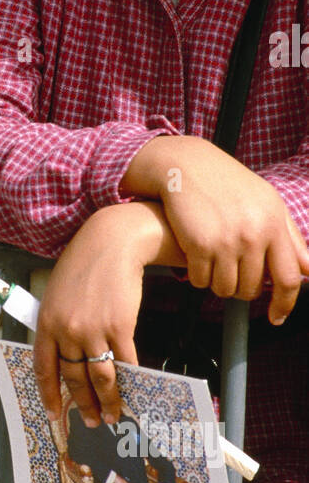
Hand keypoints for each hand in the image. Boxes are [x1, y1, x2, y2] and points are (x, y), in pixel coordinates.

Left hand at [34, 202, 183, 427]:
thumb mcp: (57, 295)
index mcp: (46, 323)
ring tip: (114, 415)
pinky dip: (130, 379)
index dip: (49, 395)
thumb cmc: (82, 267)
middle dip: (84, 405)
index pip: (44, 369)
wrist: (110, 244)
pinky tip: (132, 389)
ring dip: (108, 401)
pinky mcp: (119, 326)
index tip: (54, 414)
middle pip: (74, 378)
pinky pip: (124, 362)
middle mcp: (66, 331)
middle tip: (92, 422)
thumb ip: (58, 327)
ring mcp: (93, 330)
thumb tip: (69, 360)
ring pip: (100, 377)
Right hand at [123, 137, 308, 324]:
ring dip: (218, 283)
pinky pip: (200, 281)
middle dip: (241, 289)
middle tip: (231, 273)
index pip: (289, 279)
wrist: (185, 165)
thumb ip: (289, 237)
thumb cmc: (227, 183)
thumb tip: (308, 270)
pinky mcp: (199, 244)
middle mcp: (254, 233)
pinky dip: (197, 276)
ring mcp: (226, 240)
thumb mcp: (266, 201)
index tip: (276, 317)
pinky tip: (195, 258)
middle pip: (252, 289)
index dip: (284, 304)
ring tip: (213, 262)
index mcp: (274, 224)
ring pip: (225, 289)